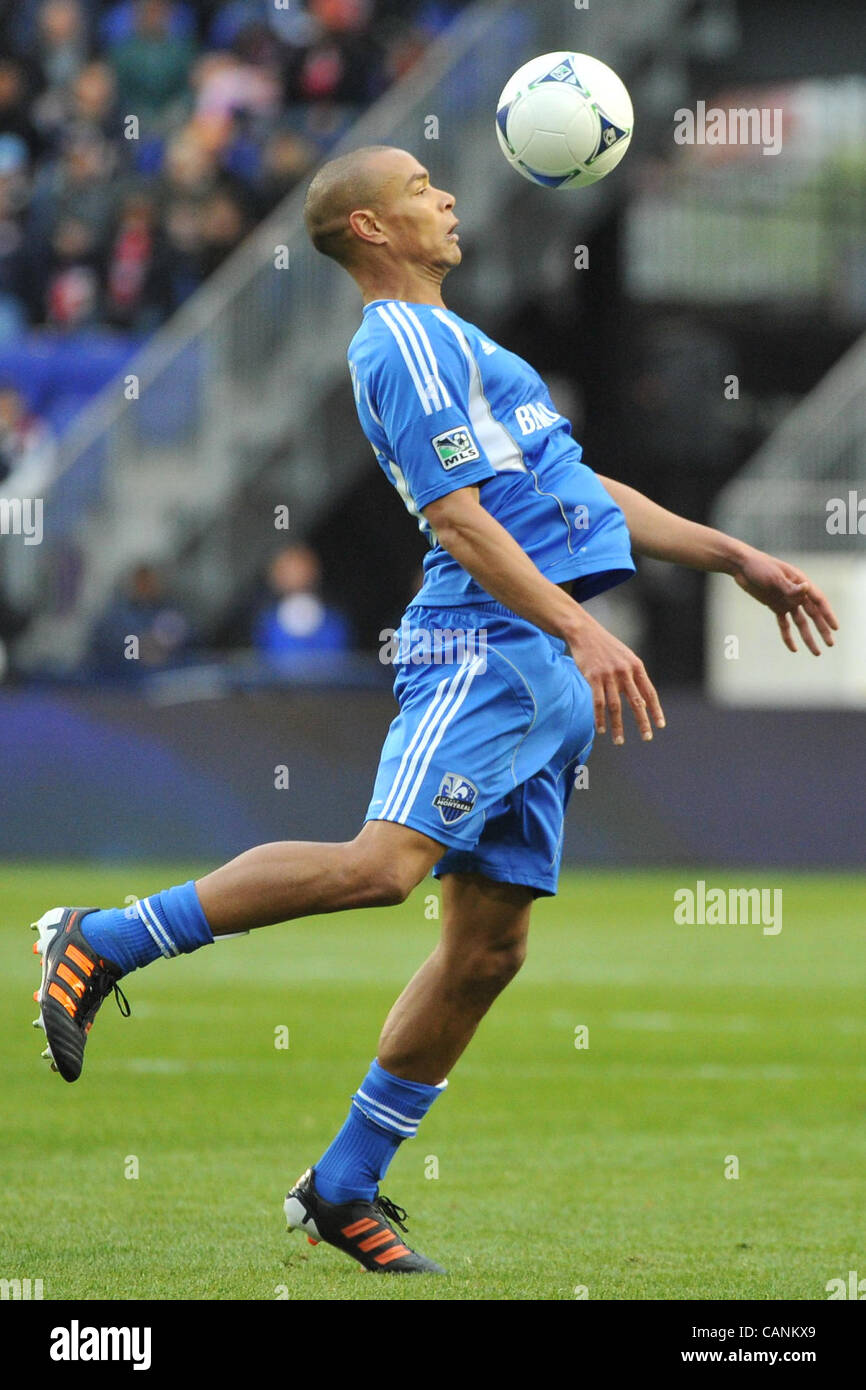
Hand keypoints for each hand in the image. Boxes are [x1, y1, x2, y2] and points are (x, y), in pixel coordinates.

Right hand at [566, 610, 664, 743]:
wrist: (584, 632)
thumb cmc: (606, 647)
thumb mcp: (625, 657)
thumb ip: (634, 677)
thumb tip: (643, 702)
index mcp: (636, 666)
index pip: (650, 692)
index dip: (655, 710)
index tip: (660, 725)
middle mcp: (625, 672)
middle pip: (636, 702)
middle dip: (642, 722)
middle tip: (647, 737)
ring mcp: (608, 675)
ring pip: (615, 706)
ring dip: (617, 726)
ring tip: (619, 741)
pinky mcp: (593, 677)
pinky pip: (598, 702)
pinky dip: (600, 718)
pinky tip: (601, 730)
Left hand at [731, 548, 838, 654]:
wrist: (742, 566)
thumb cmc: (759, 567)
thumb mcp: (774, 577)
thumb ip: (789, 587)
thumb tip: (806, 587)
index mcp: (800, 582)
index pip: (819, 601)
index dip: (828, 615)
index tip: (835, 628)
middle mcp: (797, 593)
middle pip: (813, 615)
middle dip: (822, 629)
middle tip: (831, 644)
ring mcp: (786, 601)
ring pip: (801, 622)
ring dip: (808, 636)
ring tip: (816, 652)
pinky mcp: (775, 606)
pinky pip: (784, 624)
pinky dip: (788, 636)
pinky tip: (793, 648)